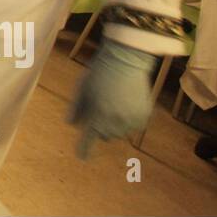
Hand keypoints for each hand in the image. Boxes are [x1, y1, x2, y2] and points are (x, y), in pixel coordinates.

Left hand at [67, 40, 158, 158]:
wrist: (126, 59)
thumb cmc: (99, 72)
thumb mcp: (82, 88)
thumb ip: (77, 108)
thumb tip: (71, 124)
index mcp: (97, 114)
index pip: (89, 138)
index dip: (84, 148)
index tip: (81, 157)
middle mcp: (115, 121)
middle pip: (105, 135)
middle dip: (100, 127)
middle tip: (102, 108)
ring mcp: (131, 120)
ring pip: (120, 132)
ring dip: (115, 124)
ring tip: (115, 102)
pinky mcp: (144, 117)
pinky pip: (134, 126)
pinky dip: (129, 120)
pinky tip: (127, 102)